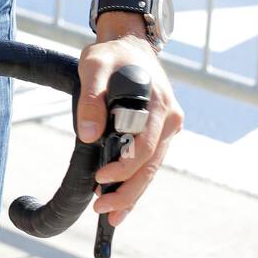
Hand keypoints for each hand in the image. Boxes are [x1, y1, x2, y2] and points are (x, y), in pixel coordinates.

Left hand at [76, 32, 183, 227]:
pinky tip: (123, 201)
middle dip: (127, 191)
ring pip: (152, 168)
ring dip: (132, 192)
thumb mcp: (93, 66)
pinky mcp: (161, 130)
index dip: (122, 167)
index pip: (143, 147)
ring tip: (110, 214)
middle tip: (101, 209)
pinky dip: (137, 181)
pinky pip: (151, 161)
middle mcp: (169, 117)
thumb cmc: (111, 54)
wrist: (129, 43)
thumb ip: (91, 98)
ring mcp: (168, 125)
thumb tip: (88, 134)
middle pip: (150, 165)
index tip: (100, 179)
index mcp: (158, 103)